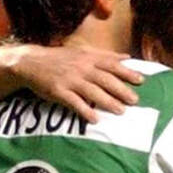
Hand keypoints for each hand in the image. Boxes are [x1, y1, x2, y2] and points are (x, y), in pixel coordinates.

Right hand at [16, 45, 142, 122]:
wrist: (31, 62)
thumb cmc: (60, 59)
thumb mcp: (82, 52)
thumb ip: (104, 56)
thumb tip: (126, 57)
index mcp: (88, 58)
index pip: (111, 64)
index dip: (127, 72)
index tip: (141, 80)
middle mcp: (81, 67)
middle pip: (105, 79)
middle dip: (121, 90)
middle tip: (134, 101)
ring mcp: (70, 80)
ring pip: (92, 91)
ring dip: (107, 102)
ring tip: (120, 111)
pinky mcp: (59, 91)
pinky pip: (74, 102)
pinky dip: (85, 111)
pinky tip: (95, 119)